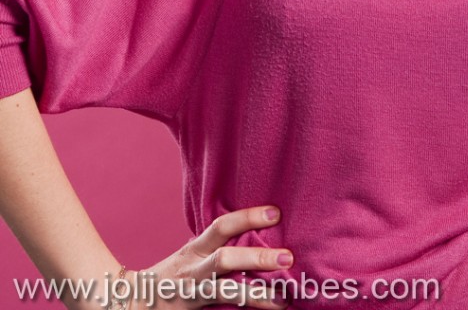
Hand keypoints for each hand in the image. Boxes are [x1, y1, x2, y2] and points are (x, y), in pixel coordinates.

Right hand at [126, 205, 292, 307]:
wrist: (132, 303)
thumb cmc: (172, 277)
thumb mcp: (191, 256)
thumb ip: (218, 248)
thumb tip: (258, 241)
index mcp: (195, 250)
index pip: (222, 226)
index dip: (248, 217)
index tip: (276, 213)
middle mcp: (194, 270)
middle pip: (225, 259)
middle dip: (257, 257)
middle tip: (288, 257)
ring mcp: (193, 294)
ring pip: (227, 292)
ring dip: (257, 295)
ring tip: (284, 300)